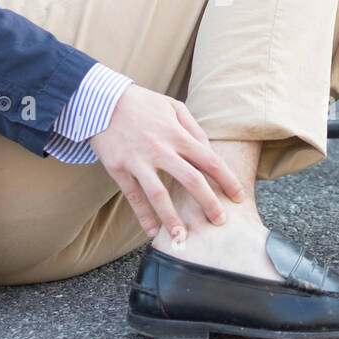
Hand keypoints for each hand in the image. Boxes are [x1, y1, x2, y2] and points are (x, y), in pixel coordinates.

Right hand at [89, 85, 244, 242]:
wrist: (101, 101)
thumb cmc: (142, 104)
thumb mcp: (173, 107)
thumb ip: (194, 129)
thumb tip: (210, 151)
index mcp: (177, 134)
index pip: (210, 161)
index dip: (227, 180)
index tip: (238, 196)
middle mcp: (160, 149)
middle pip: (191, 180)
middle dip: (208, 203)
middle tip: (220, 221)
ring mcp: (138, 160)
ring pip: (159, 194)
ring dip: (171, 218)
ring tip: (182, 238)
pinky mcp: (118, 168)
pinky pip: (133, 196)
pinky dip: (142, 216)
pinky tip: (151, 232)